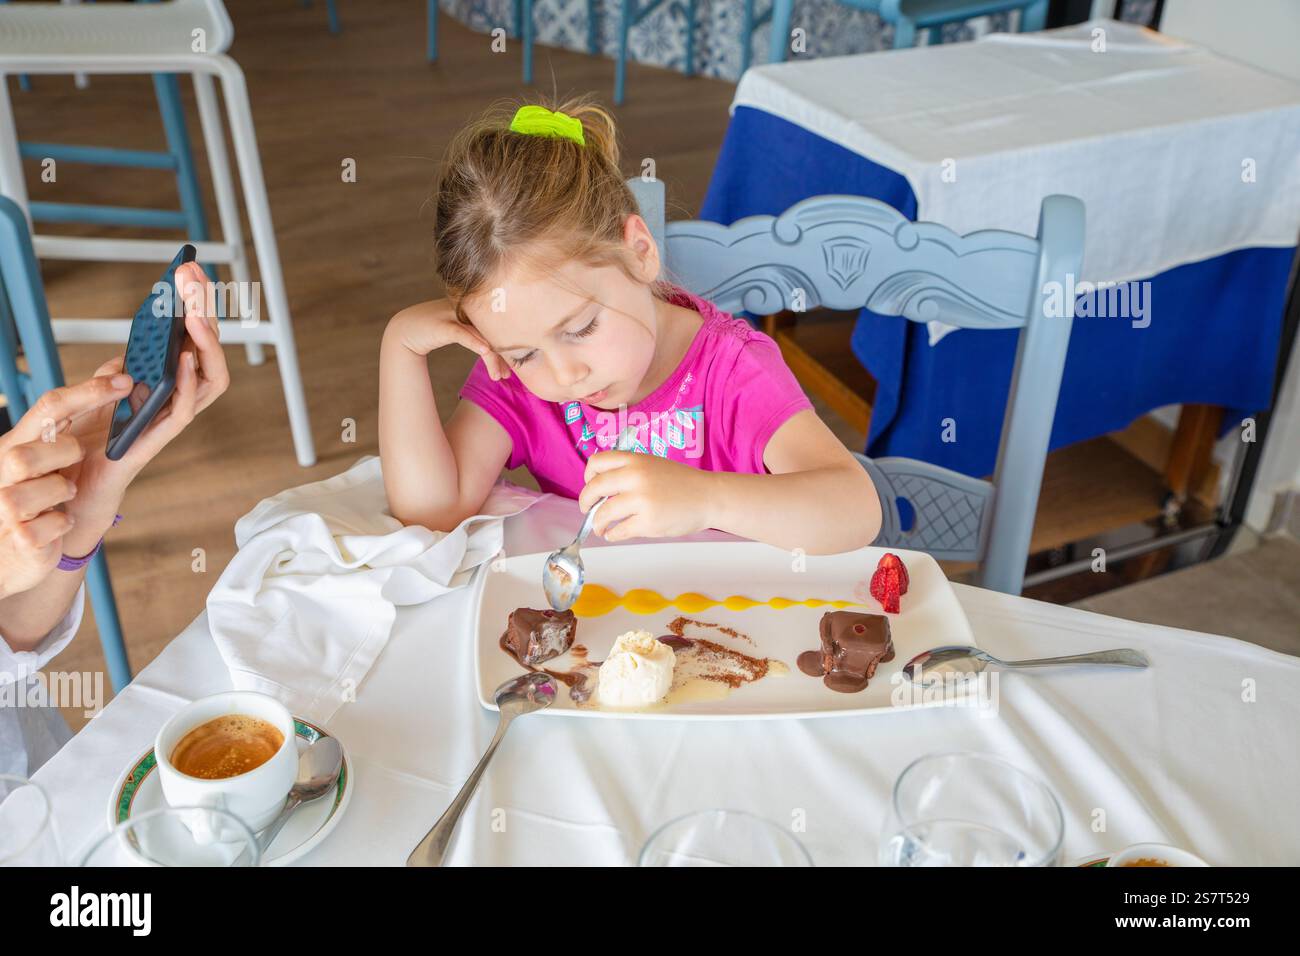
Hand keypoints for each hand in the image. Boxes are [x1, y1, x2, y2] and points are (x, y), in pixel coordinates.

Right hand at [0, 381, 126, 597]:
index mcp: (19, 442)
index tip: (126, 380)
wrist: (20, 549)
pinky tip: (62, 520)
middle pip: (28, 451)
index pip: (50, 407)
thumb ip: (87, 411)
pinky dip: (61, 524)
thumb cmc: (44, 493)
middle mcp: (4, 469)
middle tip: (76, 458)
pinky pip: (47, 528)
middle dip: (64, 452)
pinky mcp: (20, 539)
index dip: (90, 391)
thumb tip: (119, 365)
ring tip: (64, 494)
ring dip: (60, 492)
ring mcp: (6, 505)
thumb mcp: (60, 449)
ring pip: (36, 491)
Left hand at [57, 261, 230, 550]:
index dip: (194, 306)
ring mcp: (171, 418)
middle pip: (207, 350)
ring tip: (197, 311)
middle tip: (196, 274)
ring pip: (211, 378)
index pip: (191, 339)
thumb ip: (111, 377)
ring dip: (208, 343)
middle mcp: (177, 399)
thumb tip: (124, 361)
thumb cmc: (84, 447)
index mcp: (164, 386)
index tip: (187, 270)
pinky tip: (184, 354)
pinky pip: (185, 408)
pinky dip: (189, 381)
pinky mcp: (158, 437)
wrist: (71, 488)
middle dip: (206, 311)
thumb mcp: (92, 396)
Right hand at [388, 298, 511, 380]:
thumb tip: (492, 348)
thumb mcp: (458, 331)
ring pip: (480, 337)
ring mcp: (453, 316)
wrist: (402, 329)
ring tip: (498, 376)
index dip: (506, 348)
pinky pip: (462, 334)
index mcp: (472, 309)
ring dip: (492, 358)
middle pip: (492, 333)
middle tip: (507, 376)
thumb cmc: (432, 332)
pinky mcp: (442, 325)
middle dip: (502, 356)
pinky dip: (475, 343)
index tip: (510, 368)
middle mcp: (466, 310)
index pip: (496, 329)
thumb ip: (474, 333)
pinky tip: (486, 352)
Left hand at [578, 451, 716, 541]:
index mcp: (635, 460)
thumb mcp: (652, 465)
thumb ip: (629, 472)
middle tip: (588, 510)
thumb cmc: (682, 483)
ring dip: (598, 524)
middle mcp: (635, 477)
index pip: (597, 462)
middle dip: (586, 503)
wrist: (709, 497)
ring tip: (601, 528)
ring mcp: (641, 500)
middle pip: (594, 489)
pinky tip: (615, 534)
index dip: (588, 476)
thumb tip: (601, 491)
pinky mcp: (648, 522)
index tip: (590, 486)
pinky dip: (612, 535)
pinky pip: (619, 531)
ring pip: (603, 514)